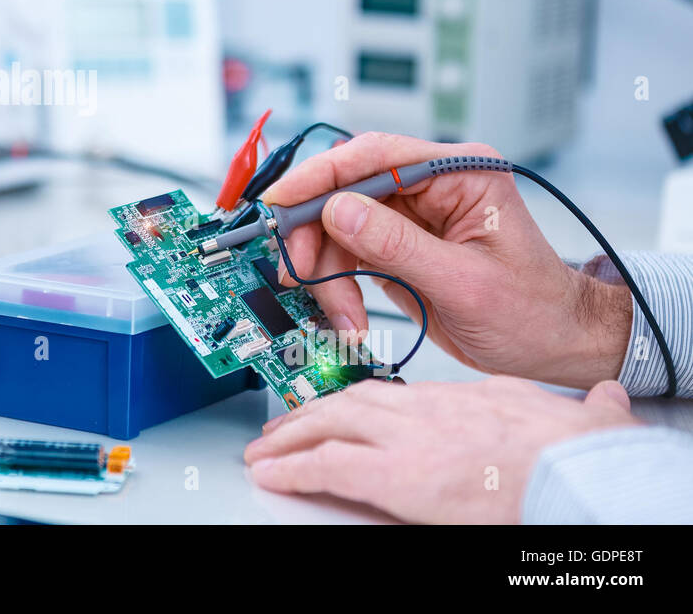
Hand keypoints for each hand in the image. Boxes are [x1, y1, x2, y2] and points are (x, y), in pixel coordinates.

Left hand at [244, 377, 638, 522]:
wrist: (581, 471)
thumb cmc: (579, 454)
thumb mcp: (571, 418)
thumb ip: (572, 409)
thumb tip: (605, 399)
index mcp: (463, 399)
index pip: (397, 395)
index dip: (359, 401)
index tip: (340, 409)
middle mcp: (426, 410)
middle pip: (351, 403)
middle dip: (311, 415)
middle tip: (284, 427)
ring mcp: (406, 439)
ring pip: (329, 426)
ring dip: (291, 438)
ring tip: (266, 451)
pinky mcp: (395, 475)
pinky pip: (325, 467)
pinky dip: (292, 469)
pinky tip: (272, 476)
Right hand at [262, 131, 631, 387]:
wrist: (554, 345)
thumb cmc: (533, 312)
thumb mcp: (465, 283)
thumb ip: (398, 245)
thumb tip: (338, 211)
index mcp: (459, 172)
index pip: (375, 155)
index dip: (321, 176)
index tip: (282, 202)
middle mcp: (431, 185)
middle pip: (345, 190)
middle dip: (316, 234)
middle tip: (297, 271)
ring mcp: (411, 214)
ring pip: (337, 226)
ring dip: (327, 271)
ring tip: (342, 316)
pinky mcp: (397, 243)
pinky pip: (346, 252)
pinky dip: (336, 284)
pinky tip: (347, 315)